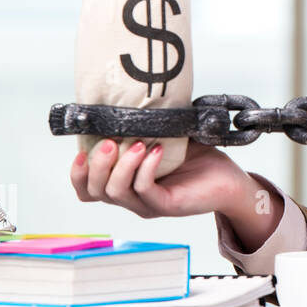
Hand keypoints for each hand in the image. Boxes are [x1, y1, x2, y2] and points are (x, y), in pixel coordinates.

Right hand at [70, 138, 250, 219]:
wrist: (228, 180)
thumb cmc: (197, 161)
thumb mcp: (164, 140)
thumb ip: (144, 129)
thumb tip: (128, 100)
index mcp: (126, 185)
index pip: (87, 191)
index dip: (77, 175)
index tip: (79, 152)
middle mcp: (132, 198)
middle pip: (95, 192)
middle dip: (96, 165)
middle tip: (109, 141)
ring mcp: (148, 205)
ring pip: (116, 192)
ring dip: (121, 165)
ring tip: (137, 143)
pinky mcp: (166, 205)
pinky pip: (145, 190)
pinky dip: (145, 168)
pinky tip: (156, 150)